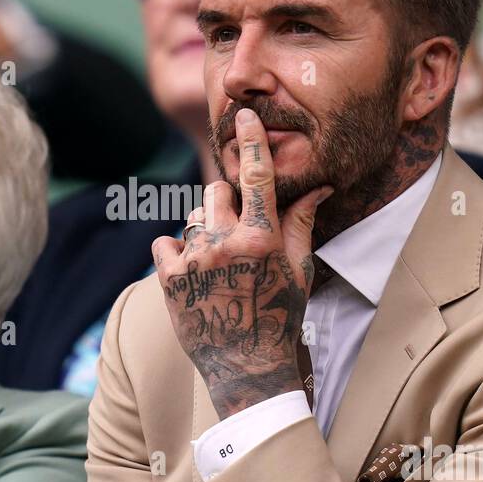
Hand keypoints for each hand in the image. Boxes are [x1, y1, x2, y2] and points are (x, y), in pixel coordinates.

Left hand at [152, 108, 330, 418]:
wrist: (246, 367)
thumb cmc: (280, 317)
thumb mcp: (299, 271)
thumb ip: (302, 224)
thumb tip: (318, 186)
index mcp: (262, 239)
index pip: (256, 176)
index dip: (251, 140)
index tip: (243, 115)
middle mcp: (227, 243)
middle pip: (216, 191)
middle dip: (224, 203)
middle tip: (235, 233)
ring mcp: (195, 260)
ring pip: (191, 217)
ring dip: (202, 230)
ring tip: (217, 261)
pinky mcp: (170, 278)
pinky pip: (164, 243)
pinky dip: (174, 253)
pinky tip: (192, 273)